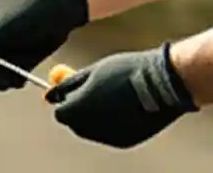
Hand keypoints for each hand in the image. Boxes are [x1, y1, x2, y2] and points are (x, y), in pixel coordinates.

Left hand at [44, 42, 197, 147]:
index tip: (70, 92)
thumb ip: (70, 85)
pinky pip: (110, 134)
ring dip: (95, 117)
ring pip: (92, 130)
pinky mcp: (126, 142)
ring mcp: (109, 137)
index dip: (64, 102)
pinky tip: (126, 107)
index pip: (60, 113)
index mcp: (80, 109)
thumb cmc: (126, 72)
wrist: (161, 84)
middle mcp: (92, 128)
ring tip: (113, 96)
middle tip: (90, 94)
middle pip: (75, 124)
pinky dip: (112, 123)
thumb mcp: (93, 71)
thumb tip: (51, 93)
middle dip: (78, 111)